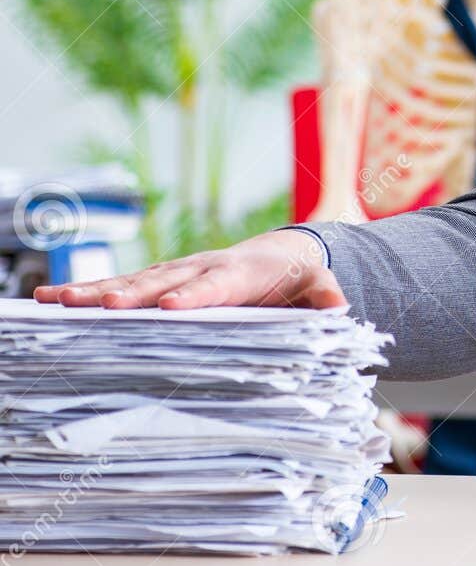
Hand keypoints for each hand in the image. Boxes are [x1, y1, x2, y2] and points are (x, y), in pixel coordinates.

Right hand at [32, 229, 346, 309]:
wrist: (281, 257)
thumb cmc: (296, 279)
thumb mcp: (317, 286)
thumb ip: (325, 296)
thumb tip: (338, 308)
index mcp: (238, 273)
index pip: (215, 285)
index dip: (195, 296)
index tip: (172, 307)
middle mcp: (199, 268)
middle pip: (162, 282)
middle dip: (130, 295)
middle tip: (99, 307)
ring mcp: (174, 274)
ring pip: (132, 283)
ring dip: (94, 292)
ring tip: (57, 301)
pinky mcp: (157, 282)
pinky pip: (118, 287)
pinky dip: (85, 293)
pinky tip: (47, 300)